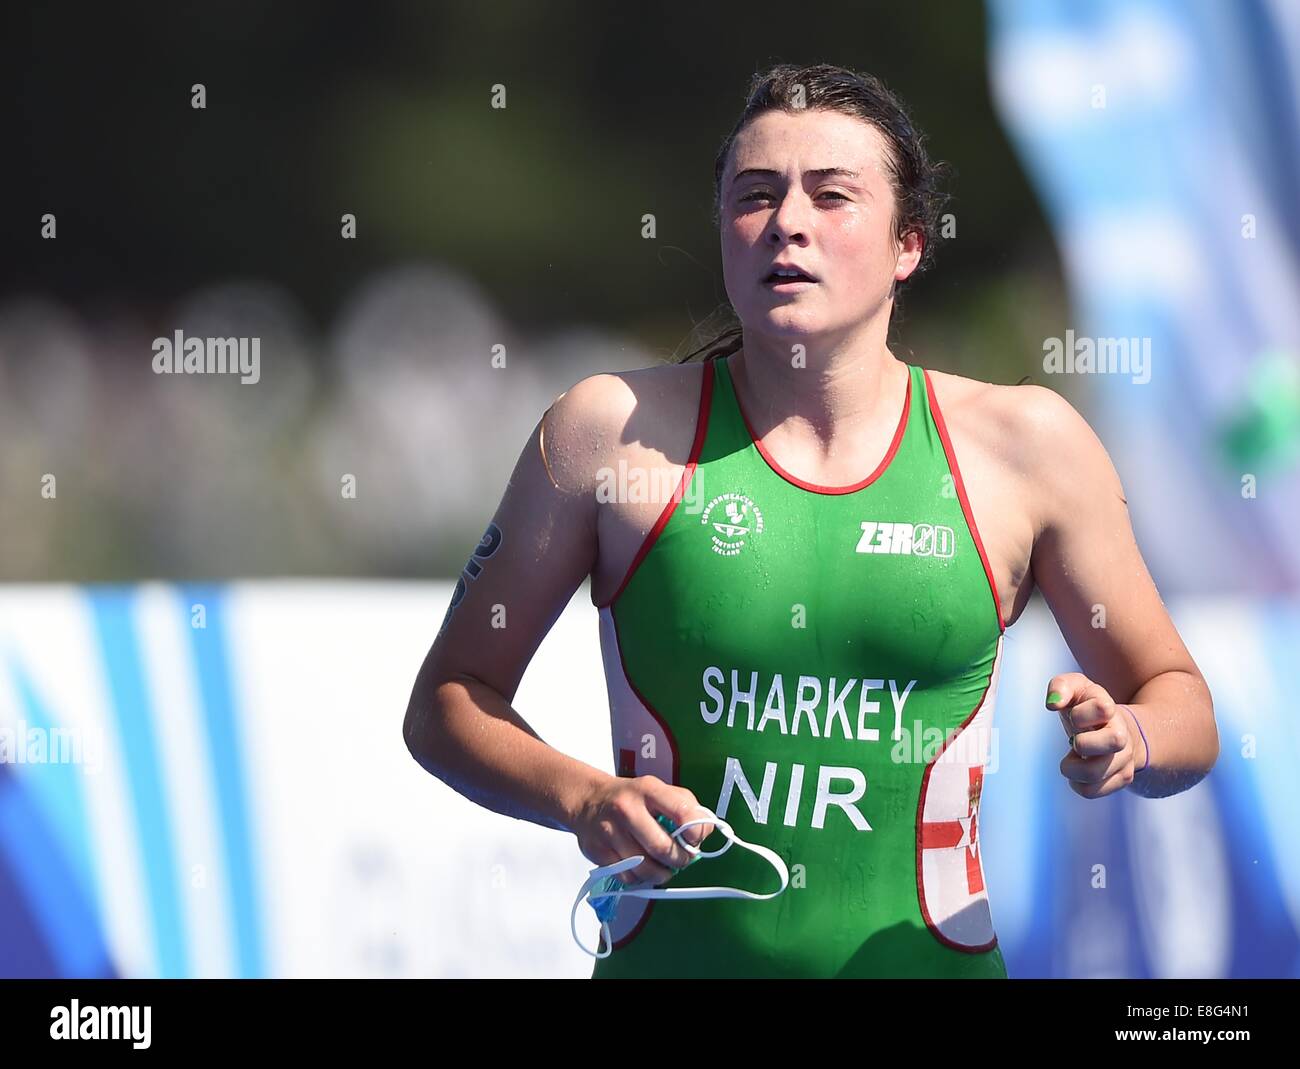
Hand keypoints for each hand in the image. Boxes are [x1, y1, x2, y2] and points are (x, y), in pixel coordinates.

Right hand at [572, 773, 715, 886]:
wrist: (587, 800)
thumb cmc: (632, 798)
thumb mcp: (660, 791)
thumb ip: (685, 808)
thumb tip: (701, 836)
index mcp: (649, 790)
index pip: (682, 812)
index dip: (695, 832)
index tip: (694, 841)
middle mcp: (627, 808)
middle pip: (662, 848)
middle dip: (679, 860)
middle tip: (682, 860)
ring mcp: (609, 831)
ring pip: (644, 868)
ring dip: (661, 874)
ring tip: (664, 868)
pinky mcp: (597, 851)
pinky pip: (627, 876)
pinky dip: (640, 878)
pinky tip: (642, 868)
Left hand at [1045, 673, 1147, 798]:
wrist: (1117, 728)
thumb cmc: (1087, 707)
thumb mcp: (1075, 688)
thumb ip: (1060, 686)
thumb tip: (1053, 704)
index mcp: (1109, 708)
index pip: (1103, 708)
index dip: (1080, 714)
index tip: (1074, 716)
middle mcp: (1122, 734)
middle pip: (1114, 740)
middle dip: (1084, 743)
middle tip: (1073, 741)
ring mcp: (1124, 759)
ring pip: (1095, 773)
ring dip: (1073, 768)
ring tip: (1073, 757)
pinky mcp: (1121, 778)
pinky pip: (1091, 791)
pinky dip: (1076, 784)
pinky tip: (1078, 770)